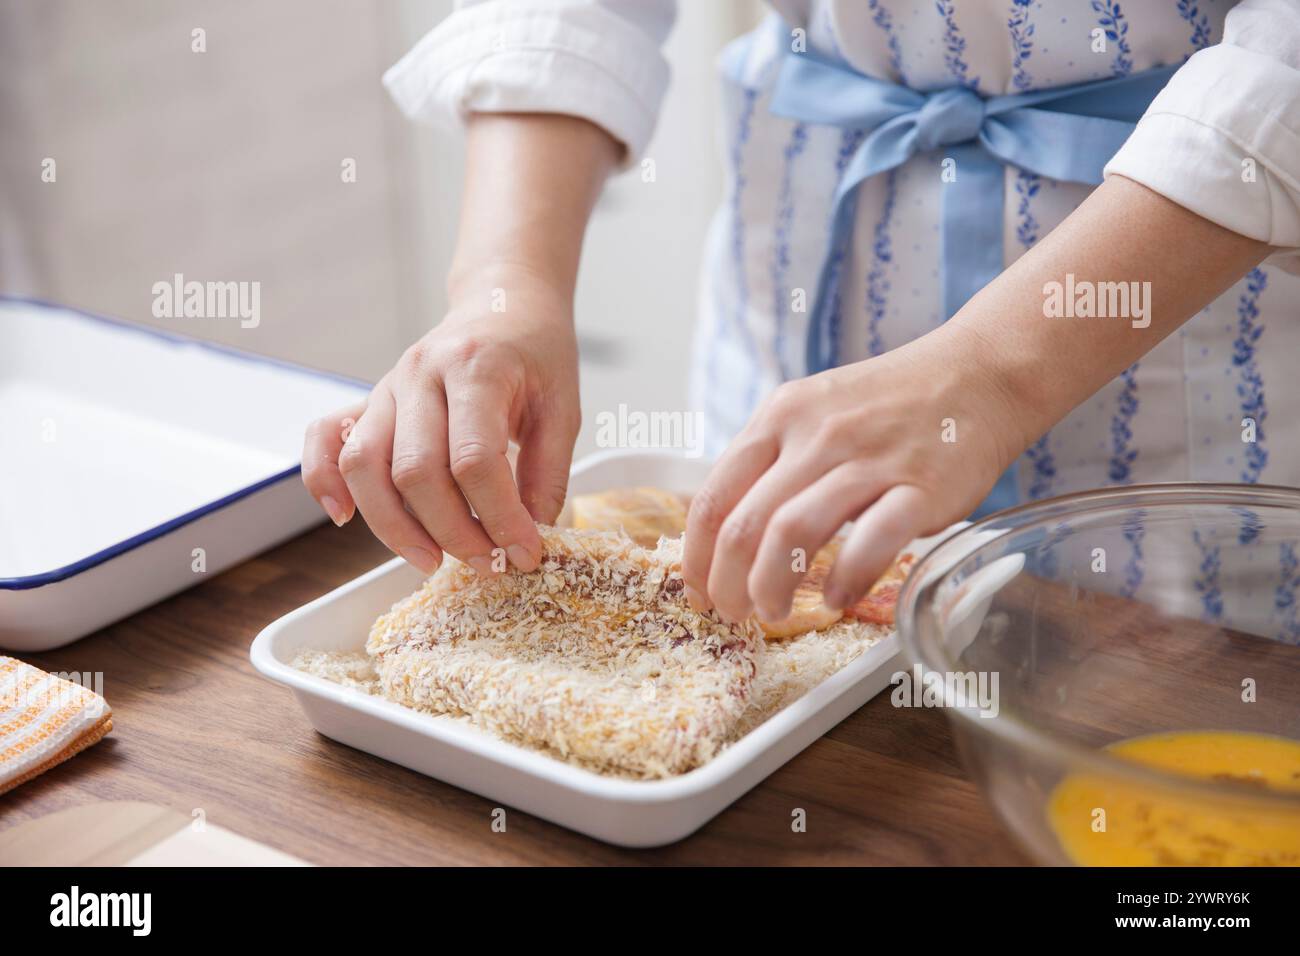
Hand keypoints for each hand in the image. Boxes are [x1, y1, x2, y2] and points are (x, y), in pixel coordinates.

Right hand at [302, 274, 579, 575]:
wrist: (504, 302)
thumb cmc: (536, 354)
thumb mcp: (563, 407)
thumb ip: (549, 472)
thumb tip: (531, 536)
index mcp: (477, 368)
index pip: (475, 460)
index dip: (500, 518)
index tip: (524, 553)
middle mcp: (422, 374)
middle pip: (415, 470)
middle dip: (451, 532)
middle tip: (486, 564)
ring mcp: (388, 385)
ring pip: (364, 465)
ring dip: (392, 526)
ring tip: (431, 560)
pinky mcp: (369, 399)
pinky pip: (325, 439)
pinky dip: (322, 481)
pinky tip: (344, 518)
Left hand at [682, 323, 1024, 622]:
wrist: (978, 374)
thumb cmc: (891, 403)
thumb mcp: (815, 409)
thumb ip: (775, 459)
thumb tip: (730, 530)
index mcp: (780, 416)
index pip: (714, 496)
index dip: (697, 555)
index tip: (697, 588)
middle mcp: (815, 435)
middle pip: (744, 524)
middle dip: (727, 583)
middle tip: (732, 612)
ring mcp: (867, 460)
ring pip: (792, 534)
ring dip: (772, 586)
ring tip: (774, 612)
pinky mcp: (919, 487)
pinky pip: (871, 542)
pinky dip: (846, 580)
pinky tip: (838, 600)